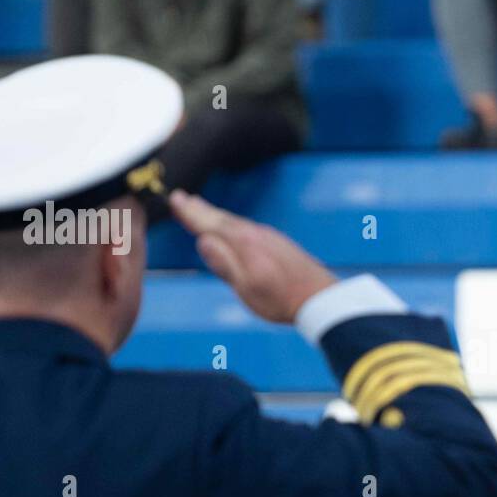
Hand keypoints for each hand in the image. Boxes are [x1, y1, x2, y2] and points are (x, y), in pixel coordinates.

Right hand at [169, 190, 337, 323]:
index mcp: (243, 244)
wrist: (320, 297)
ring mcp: (268, 236)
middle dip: (200, 209)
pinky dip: (232, 222)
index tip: (175, 200)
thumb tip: (204, 241)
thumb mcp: (247, 288)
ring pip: (234, 221)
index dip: (191, 213)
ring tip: (200, 207)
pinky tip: (231, 227)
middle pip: (221, 218)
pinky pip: (246, 226)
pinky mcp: (278, 243)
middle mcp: (255, 234)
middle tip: (181, 197)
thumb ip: (224, 264)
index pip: (210, 224)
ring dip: (215, 214)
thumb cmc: (282, 299)